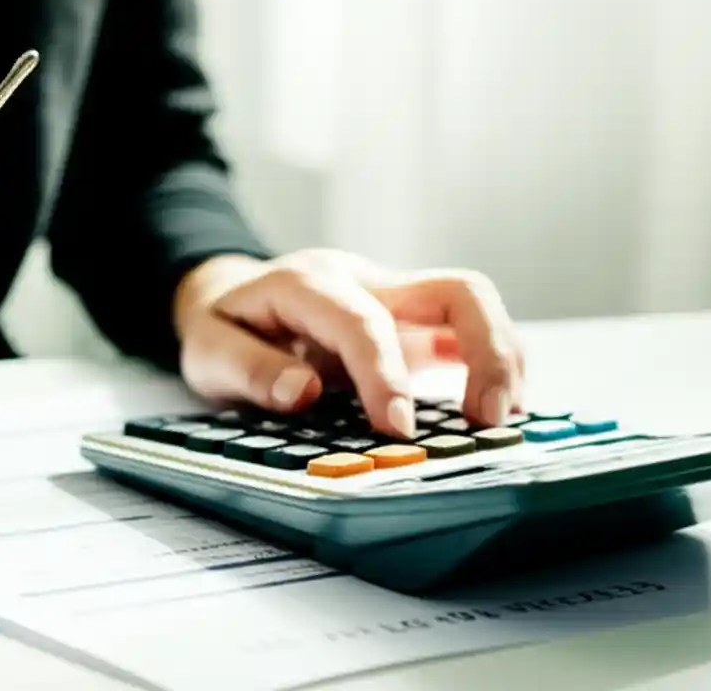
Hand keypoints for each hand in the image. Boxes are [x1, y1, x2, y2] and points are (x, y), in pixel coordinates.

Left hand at [173, 250, 524, 436]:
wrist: (232, 296)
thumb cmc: (226, 327)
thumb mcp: (209, 349)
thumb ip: (249, 369)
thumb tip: (301, 392)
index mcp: (310, 284)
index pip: (363, 322)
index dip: (385, 374)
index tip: (396, 428)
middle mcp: (366, 281)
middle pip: (455, 291)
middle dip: (485, 351)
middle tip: (487, 418)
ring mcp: (398, 299)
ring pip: (475, 306)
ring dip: (501, 359)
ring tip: (500, 421)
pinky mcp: (414, 324)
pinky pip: (468, 334)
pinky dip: (491, 368)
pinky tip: (491, 412)